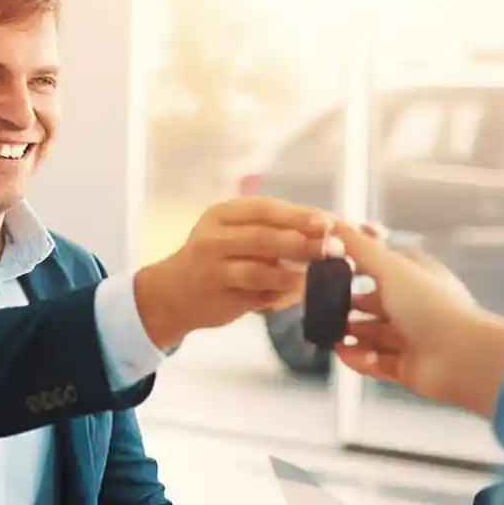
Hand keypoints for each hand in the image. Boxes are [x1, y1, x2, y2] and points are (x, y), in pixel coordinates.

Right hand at [135, 197, 336, 349]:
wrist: (172, 294)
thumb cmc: (215, 260)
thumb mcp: (233, 234)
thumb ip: (271, 230)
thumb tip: (325, 230)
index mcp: (221, 214)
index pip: (264, 209)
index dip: (298, 215)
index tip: (329, 222)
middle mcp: (213, 237)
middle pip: (263, 235)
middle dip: (301, 241)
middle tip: (332, 248)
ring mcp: (212, 268)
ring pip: (258, 268)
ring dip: (293, 272)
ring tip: (319, 275)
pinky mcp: (217, 295)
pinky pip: (255, 294)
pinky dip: (280, 294)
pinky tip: (298, 294)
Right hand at [333, 222, 503, 417]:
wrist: (463, 357)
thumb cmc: (431, 305)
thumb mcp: (390, 267)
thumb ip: (358, 246)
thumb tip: (331, 221)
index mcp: (413, 275)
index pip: (380, 263)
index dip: (354, 262)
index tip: (328, 263)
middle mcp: (412, 304)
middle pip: (369, 301)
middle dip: (343, 304)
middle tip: (318, 304)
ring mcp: (409, 337)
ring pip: (368, 333)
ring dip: (347, 333)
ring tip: (330, 332)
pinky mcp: (405, 366)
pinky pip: (373, 361)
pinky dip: (358, 357)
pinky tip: (348, 352)